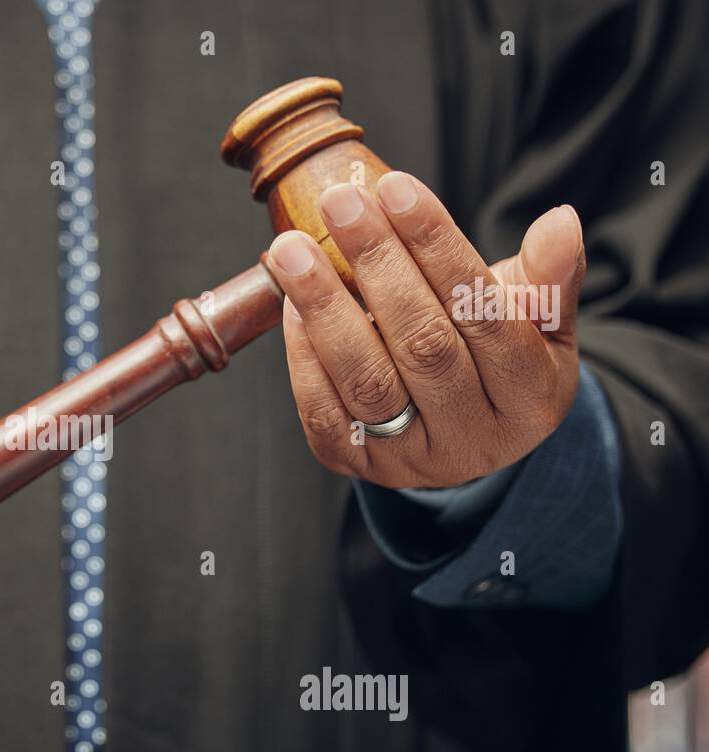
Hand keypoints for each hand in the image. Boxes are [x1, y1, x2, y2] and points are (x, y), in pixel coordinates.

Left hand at [267, 171, 584, 488]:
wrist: (460, 433)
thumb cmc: (499, 358)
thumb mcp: (539, 323)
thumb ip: (548, 277)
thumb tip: (560, 222)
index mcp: (531, 400)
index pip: (485, 314)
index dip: (438, 249)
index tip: (397, 189)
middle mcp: (472, 440)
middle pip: (422, 345)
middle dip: (378, 265)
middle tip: (340, 202)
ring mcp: (410, 458)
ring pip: (366, 379)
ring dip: (325, 307)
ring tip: (293, 250)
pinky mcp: (356, 462)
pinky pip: (323, 407)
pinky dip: (302, 350)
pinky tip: (290, 299)